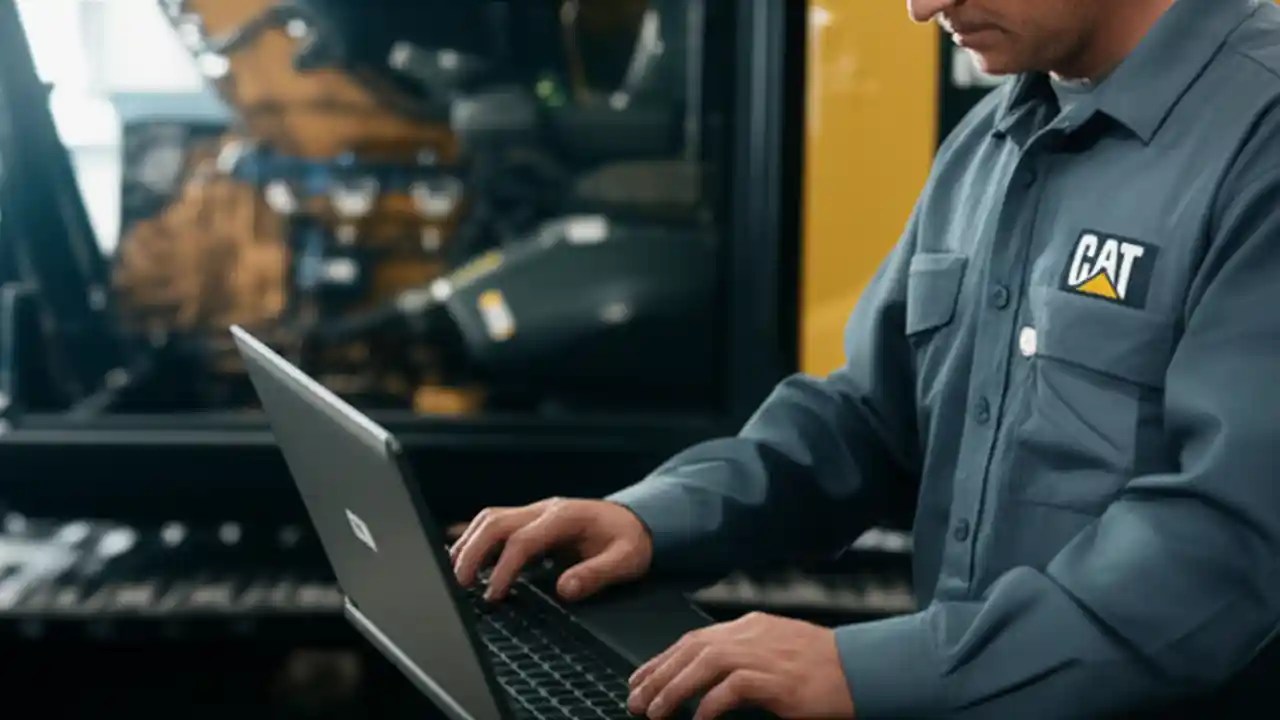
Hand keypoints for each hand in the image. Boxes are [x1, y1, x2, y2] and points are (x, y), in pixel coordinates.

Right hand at [450, 497, 652, 601]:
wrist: (639, 519)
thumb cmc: (631, 540)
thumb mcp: (626, 560)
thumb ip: (596, 574)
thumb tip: (564, 589)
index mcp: (565, 517)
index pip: (523, 540)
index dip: (504, 569)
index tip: (493, 596)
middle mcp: (544, 510)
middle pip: (495, 522)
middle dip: (472, 552)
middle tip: (460, 585)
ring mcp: (535, 512)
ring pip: (489, 519)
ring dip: (469, 544)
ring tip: (456, 575)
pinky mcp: (531, 520)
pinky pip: (495, 524)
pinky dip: (475, 539)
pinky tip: (465, 560)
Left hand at [627, 612, 855, 719]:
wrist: (865, 668)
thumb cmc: (825, 667)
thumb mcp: (778, 651)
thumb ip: (745, 657)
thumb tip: (707, 681)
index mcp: (750, 625)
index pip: (694, 639)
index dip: (662, 659)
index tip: (640, 679)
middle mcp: (751, 633)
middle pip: (690, 649)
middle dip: (657, 675)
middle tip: (635, 700)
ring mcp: (763, 653)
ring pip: (702, 664)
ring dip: (673, 689)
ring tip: (654, 712)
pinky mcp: (776, 678)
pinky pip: (731, 689)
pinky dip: (709, 704)